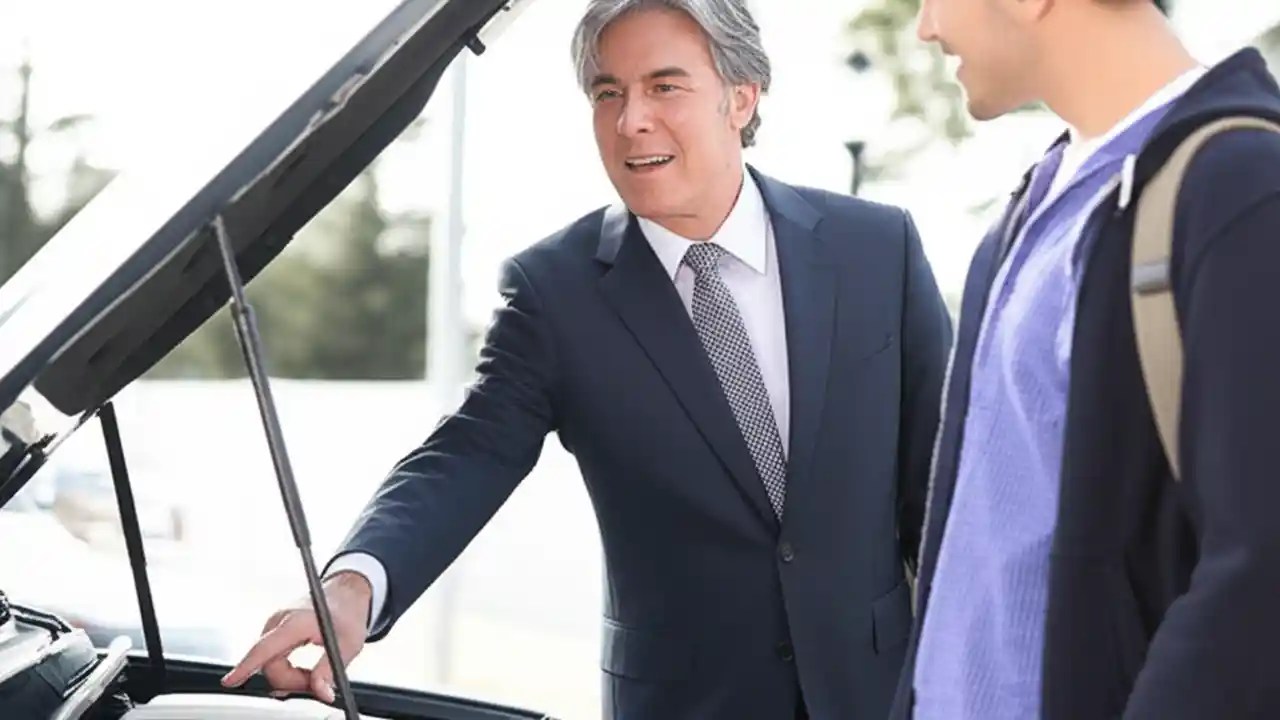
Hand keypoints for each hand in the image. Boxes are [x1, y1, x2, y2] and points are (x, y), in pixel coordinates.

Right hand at [220, 571, 371, 703]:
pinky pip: (272, 659)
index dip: (246, 667)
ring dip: (290, 677)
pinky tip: (303, 671)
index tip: (230, 681)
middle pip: (269, 664)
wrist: (347, 595)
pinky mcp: (276, 631)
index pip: (264, 648)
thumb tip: (321, 692)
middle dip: (290, 681)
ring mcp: (275, 625)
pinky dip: (286, 669)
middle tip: (315, 685)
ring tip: (314, 674)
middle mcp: (279, 621)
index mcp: (295, 621)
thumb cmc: (348, 613)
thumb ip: (330, 669)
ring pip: (270, 664)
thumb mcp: (348, 644)